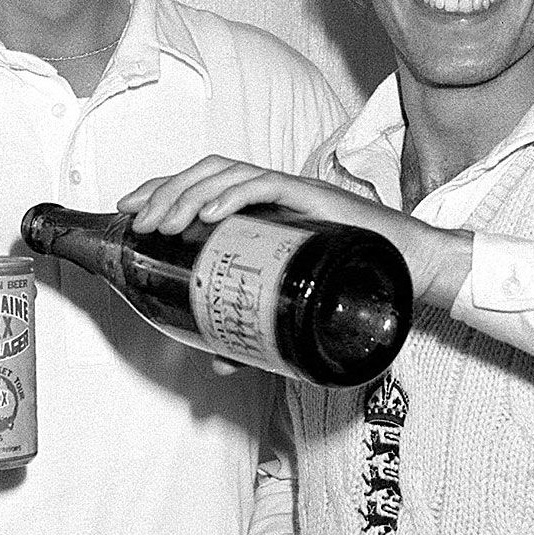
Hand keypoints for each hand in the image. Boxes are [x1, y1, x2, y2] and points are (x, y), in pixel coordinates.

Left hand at [118, 156, 469, 303]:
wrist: (403, 273)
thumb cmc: (350, 282)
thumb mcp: (289, 309)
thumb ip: (256, 331)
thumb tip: (221, 361)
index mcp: (258, 211)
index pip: (200, 185)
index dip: (160, 190)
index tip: (129, 211)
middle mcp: (269, 194)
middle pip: (204, 174)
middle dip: (164, 193)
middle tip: (139, 223)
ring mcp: (289, 192)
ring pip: (226, 173)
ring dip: (188, 194)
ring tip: (165, 222)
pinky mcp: (311, 198)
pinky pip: (265, 184)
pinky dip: (232, 195)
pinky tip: (211, 213)